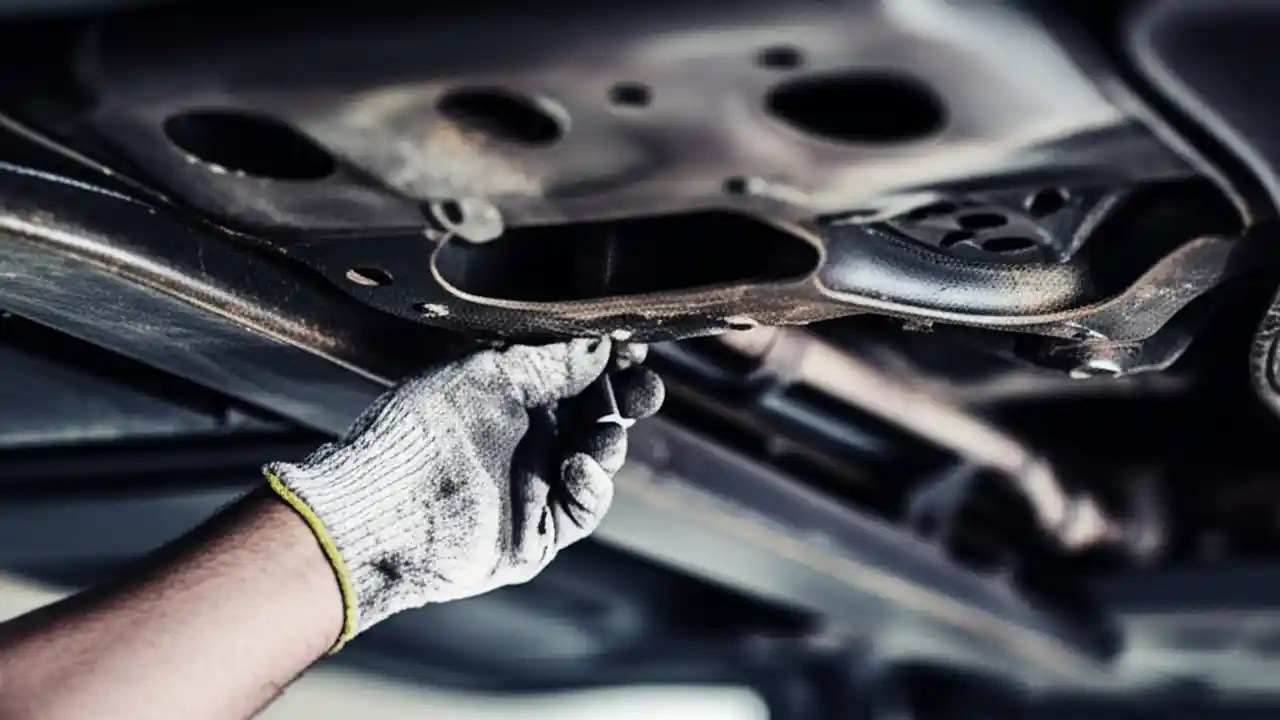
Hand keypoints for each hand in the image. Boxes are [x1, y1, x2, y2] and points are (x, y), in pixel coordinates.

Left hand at [264, 338, 662, 647]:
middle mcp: (526, 439)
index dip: (610, 362)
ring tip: (600, 432)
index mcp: (512, 394)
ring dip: (608, 440)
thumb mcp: (490, 376)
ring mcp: (534, 486)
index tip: (633, 348)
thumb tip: (599, 344)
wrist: (385, 508)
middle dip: (626, 400)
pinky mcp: (538, 533)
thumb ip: (551, 361)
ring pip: (598, 459)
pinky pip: (584, 507)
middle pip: (597, 416)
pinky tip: (578, 467)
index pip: (577, 374)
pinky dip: (591, 486)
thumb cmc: (422, 429)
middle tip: (644, 389)